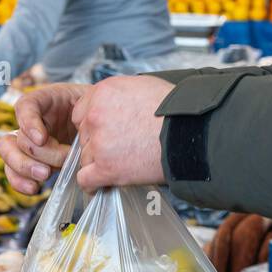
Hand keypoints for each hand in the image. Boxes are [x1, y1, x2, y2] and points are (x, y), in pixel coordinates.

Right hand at [0, 83, 87, 192]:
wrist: (101, 129)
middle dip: (33, 154)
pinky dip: (20, 183)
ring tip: (45, 175)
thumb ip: (86, 114)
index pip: (25, 106)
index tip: (42, 138)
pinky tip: (35, 189)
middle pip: (14, 136)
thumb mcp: (94, 105)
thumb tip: (81, 138)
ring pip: (8, 154)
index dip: (28, 123)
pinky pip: (14, 173)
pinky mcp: (31, 162)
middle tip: (50, 166)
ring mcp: (28, 143)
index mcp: (45, 102)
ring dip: (24, 168)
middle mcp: (31, 122)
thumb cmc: (97, 113)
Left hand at [71, 75, 172, 189]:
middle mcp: (96, 116)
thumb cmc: (175, 110)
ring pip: (85, 157)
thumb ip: (119, 95)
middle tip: (120, 147)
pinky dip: (91, 184)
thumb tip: (115, 104)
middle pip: (84, 135)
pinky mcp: (106, 168)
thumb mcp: (142, 86)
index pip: (81, 112)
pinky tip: (100, 184)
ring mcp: (99, 143)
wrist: (189, 133)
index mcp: (103, 92)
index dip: (93, 124)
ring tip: (120, 164)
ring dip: (98, 163)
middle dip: (98, 143)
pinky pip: (85, 180)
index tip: (105, 131)